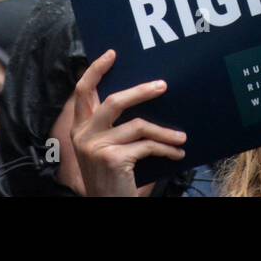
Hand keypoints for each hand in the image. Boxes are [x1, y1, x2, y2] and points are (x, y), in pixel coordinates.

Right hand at [71, 49, 185, 196]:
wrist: (108, 206)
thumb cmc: (113, 176)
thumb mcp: (108, 148)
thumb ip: (117, 126)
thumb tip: (147, 95)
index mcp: (80, 128)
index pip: (82, 91)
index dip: (96, 69)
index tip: (112, 53)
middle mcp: (83, 135)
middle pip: (114, 101)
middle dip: (141, 91)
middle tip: (163, 86)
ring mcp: (96, 147)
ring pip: (138, 125)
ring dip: (164, 131)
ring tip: (181, 137)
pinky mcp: (112, 158)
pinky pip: (146, 145)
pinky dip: (165, 149)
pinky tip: (176, 153)